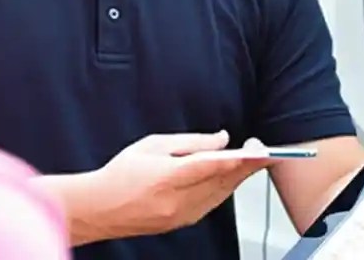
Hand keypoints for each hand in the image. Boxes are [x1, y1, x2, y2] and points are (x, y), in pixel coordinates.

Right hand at [79, 131, 272, 241]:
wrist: (99, 208)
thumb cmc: (121, 173)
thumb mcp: (152, 145)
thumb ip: (190, 142)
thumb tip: (220, 139)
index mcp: (167, 178)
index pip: (211, 167)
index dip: (238, 159)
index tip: (257, 150)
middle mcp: (177, 201)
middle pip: (222, 182)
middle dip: (246, 166)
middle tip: (263, 150)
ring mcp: (180, 216)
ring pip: (221, 195)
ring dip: (238, 178)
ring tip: (253, 159)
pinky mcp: (181, 223)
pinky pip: (211, 204)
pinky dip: (224, 189)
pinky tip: (231, 177)